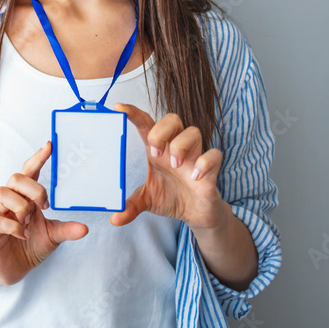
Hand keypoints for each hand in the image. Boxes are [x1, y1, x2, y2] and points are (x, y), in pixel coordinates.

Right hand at [0, 141, 88, 285]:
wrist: (11, 269)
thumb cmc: (29, 246)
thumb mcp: (52, 236)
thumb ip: (66, 229)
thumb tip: (85, 228)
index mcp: (25, 198)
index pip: (29, 171)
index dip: (38, 158)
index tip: (50, 145)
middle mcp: (10, 202)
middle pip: (15, 177)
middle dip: (33, 188)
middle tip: (45, 205)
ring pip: (2, 192)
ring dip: (20, 206)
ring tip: (28, 222)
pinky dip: (14, 227)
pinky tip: (23, 235)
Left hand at [109, 104, 227, 230]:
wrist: (196, 214)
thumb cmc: (171, 197)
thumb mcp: (147, 201)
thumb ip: (131, 206)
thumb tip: (114, 219)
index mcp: (158, 149)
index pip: (146, 124)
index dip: (133, 113)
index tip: (119, 108)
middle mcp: (176, 148)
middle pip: (172, 119)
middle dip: (162, 130)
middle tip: (155, 152)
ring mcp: (194, 157)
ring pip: (194, 132)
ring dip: (181, 145)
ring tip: (175, 165)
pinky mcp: (211, 170)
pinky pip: (214, 154)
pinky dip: (205, 162)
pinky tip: (196, 176)